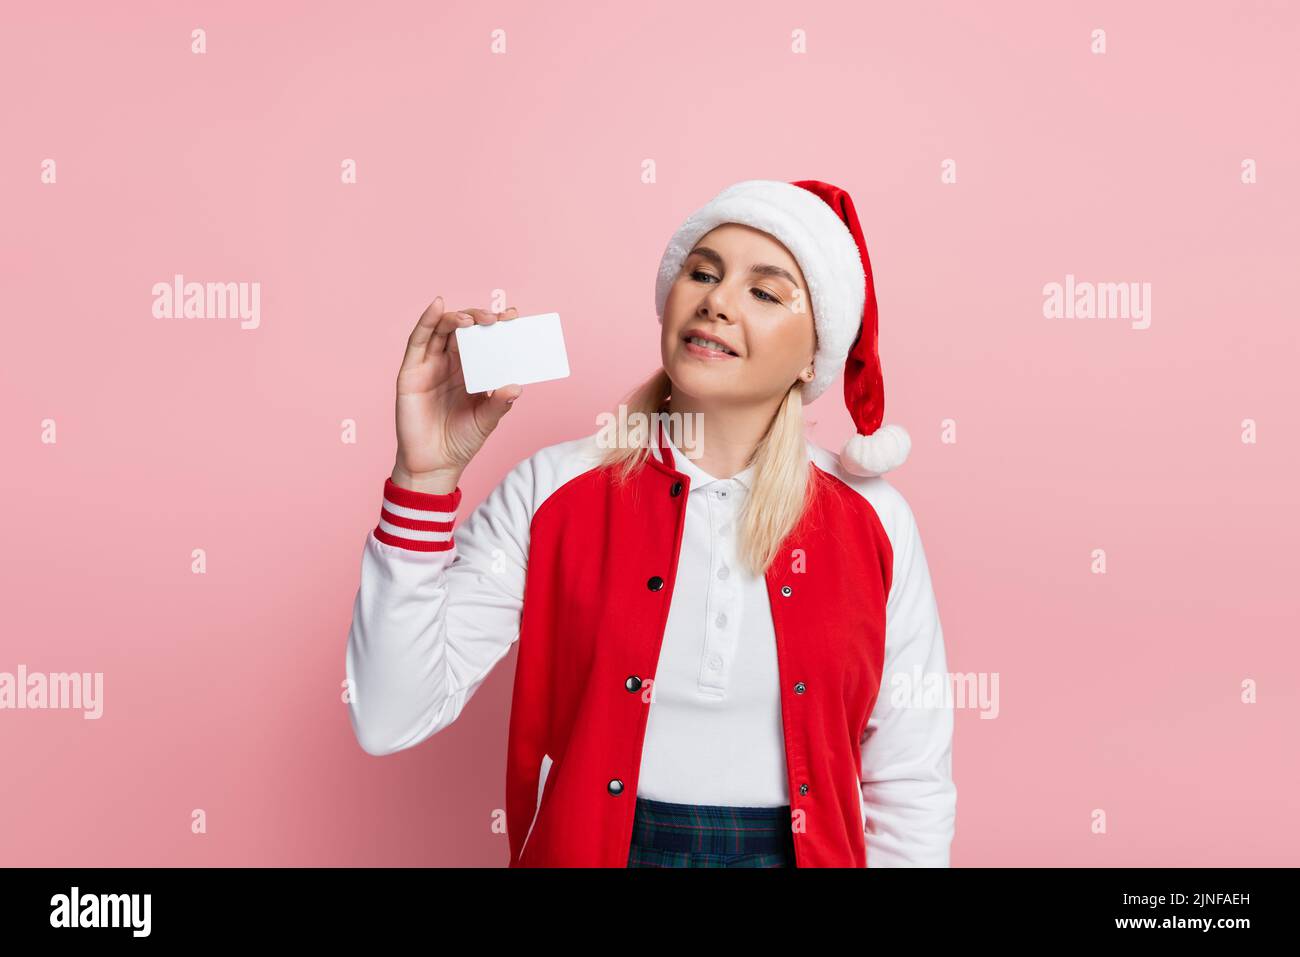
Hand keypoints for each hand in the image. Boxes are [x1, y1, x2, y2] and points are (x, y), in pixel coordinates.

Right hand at [390, 297, 522, 492]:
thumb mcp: (487, 421)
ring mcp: (430, 365)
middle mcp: (451, 363)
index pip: (485, 340)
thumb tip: (516, 386)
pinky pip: (418, 340)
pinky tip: (437, 305)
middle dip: (480, 319)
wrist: (435, 465)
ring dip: (457, 318)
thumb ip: (500, 403)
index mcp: (471, 371)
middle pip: (464, 330)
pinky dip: (427, 320)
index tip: (513, 316)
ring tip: (473, 319)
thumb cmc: (461, 441)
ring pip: (442, 330)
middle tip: (497, 318)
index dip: (497, 326)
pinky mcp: (411, 371)